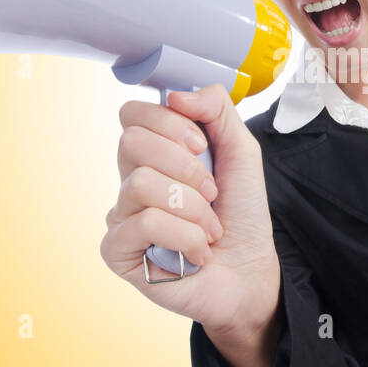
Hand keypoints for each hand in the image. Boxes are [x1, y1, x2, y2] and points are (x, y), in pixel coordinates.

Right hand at [100, 83, 281, 339]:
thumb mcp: (241, 151)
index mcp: (154, 153)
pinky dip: (185, 236)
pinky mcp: (117, 250)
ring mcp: (120, 215)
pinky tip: (196, 253)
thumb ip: (216, 110)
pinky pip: (144, 224)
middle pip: (131, 142)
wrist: (251, 271)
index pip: (132, 114)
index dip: (169, 124)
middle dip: (186, 168)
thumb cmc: (241, 214)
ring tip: (209, 229)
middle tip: (211, 193)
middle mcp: (130, 180)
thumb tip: (175, 95)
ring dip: (193, 208)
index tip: (201, 147)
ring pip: (141, 183)